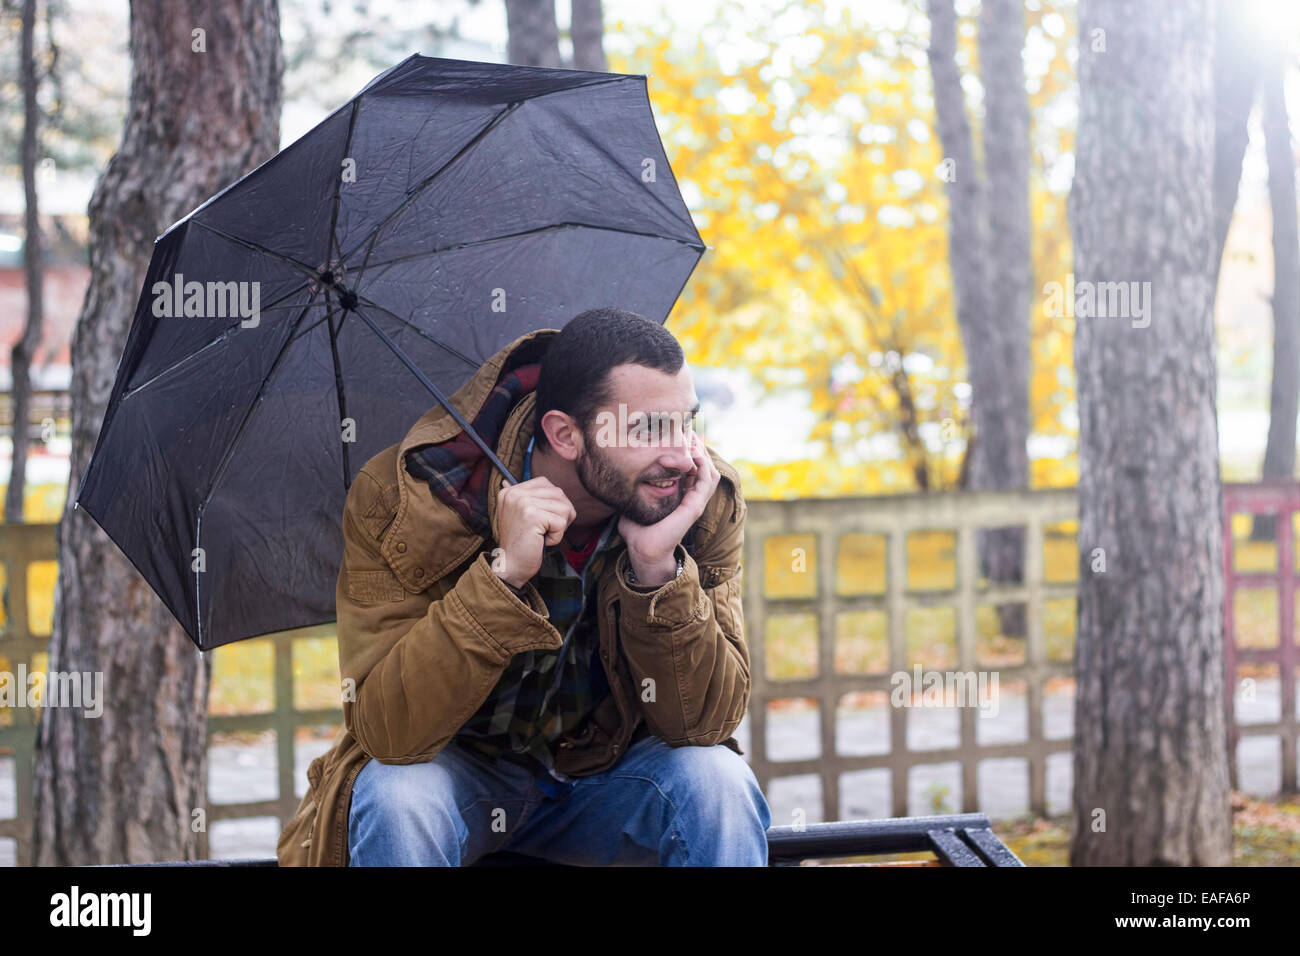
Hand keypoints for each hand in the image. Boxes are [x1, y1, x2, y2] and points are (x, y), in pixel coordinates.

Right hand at [491, 477, 575, 588]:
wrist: (510, 566)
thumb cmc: (521, 544)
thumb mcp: (523, 515)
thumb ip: (536, 500)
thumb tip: (559, 493)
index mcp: (511, 491)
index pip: (545, 483)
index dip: (554, 502)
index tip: (543, 520)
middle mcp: (514, 493)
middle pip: (558, 493)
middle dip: (561, 514)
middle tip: (546, 530)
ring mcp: (522, 503)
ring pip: (564, 507)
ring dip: (559, 526)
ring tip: (542, 535)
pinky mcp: (532, 516)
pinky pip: (561, 522)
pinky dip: (557, 537)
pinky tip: (542, 541)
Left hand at [619, 431, 719, 584]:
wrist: (642, 549)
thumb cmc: (637, 529)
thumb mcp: (635, 500)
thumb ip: (632, 487)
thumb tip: (617, 470)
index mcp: (680, 495)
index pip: (690, 467)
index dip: (687, 449)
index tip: (678, 432)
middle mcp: (691, 497)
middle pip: (702, 465)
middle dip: (696, 446)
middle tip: (687, 428)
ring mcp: (696, 502)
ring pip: (708, 470)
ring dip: (701, 452)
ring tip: (692, 436)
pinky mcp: (695, 506)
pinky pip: (706, 479)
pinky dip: (702, 463)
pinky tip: (693, 451)